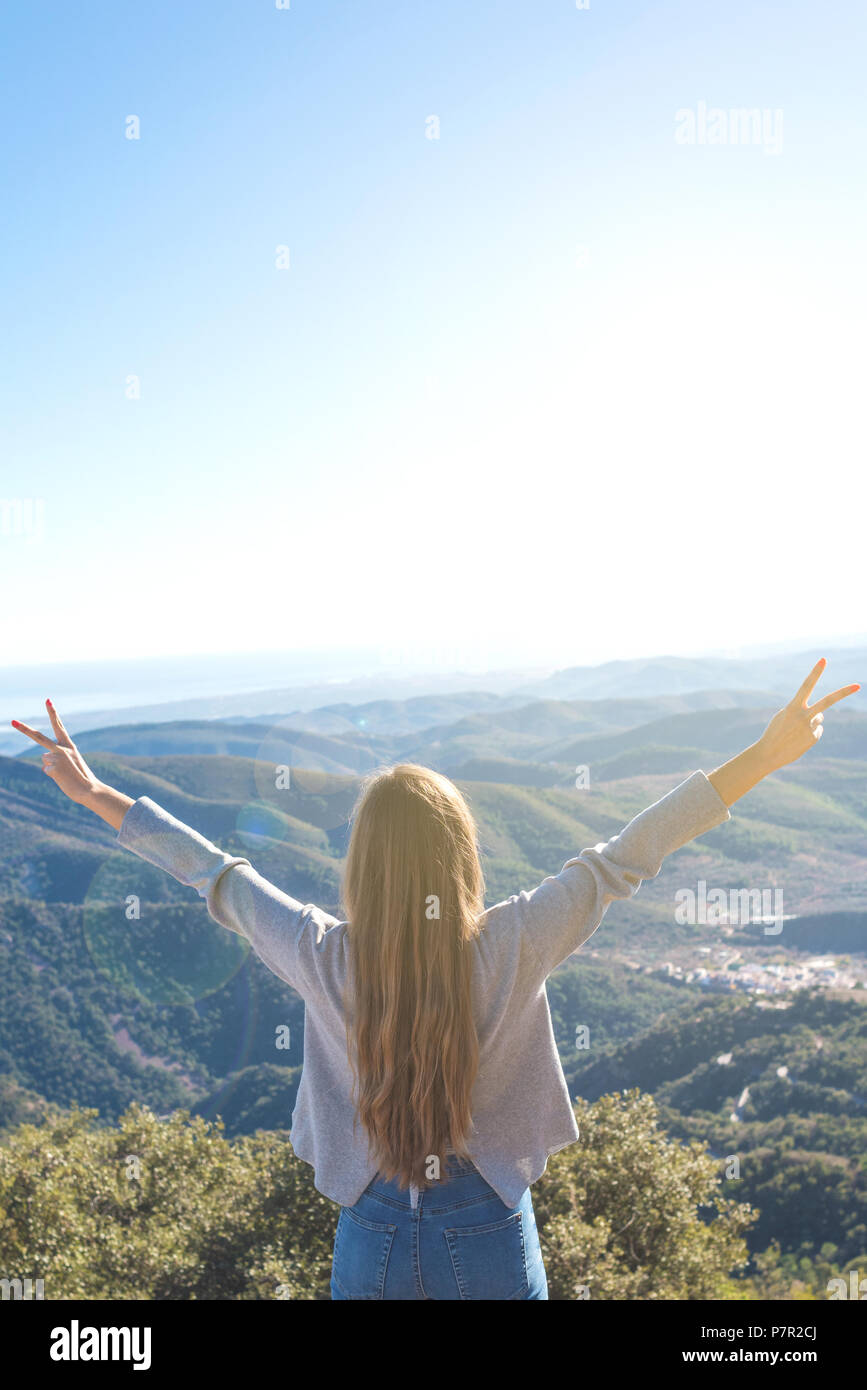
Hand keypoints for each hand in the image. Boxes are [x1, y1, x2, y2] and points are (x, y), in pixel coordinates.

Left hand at [11, 700, 102, 804]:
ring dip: (52, 767)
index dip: (53, 713)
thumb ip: (58, 757)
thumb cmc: (82, 777)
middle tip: (13, 721)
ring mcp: (57, 757)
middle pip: (38, 737)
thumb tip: (44, 761)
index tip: (48, 700)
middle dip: (24, 729)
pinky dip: (53, 775)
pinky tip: (63, 778)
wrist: (90, 789)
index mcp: (70, 745)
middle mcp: (62, 748)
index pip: (59, 726)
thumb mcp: (72, 763)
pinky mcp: (53, 768)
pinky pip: (46, 770)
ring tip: (66, 773)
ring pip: (44, 759)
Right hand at [757, 658, 859, 772]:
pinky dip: (810, 733)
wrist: (768, 753)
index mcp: (792, 707)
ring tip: (796, 731)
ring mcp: (810, 727)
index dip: (815, 672)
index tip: (824, 660)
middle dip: (843, 692)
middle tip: (858, 685)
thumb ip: (801, 711)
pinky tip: (799, 739)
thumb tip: (821, 715)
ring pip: (820, 717)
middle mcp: (803, 716)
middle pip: (827, 701)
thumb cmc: (774, 731)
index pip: (806, 685)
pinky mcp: (813, 738)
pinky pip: (817, 730)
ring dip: (811, 721)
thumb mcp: (784, 716)